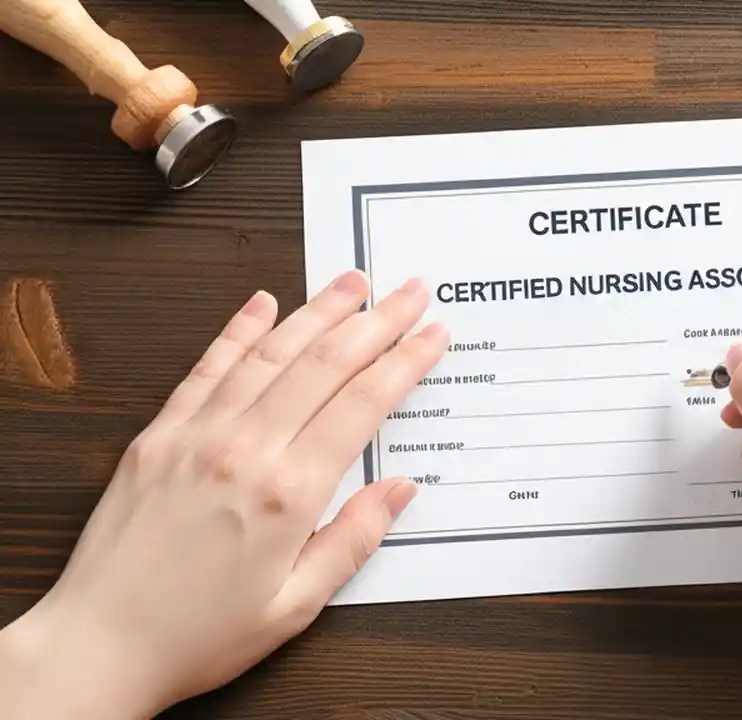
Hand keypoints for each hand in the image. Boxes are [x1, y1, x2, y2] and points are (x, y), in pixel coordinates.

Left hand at [0, 271, 447, 719]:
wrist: (99, 643)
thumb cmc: (197, 635)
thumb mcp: (296, 605)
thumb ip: (353, 540)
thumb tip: (399, 489)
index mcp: (287, 494)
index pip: (362, 405)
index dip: (403, 362)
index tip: (431, 334)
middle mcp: (244, 450)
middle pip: (325, 365)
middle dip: (376, 322)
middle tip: (410, 292)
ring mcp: (196, 435)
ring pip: (270, 354)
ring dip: (317, 312)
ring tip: (353, 282)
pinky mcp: (158, 435)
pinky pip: (207, 368)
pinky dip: (238, 331)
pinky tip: (263, 303)